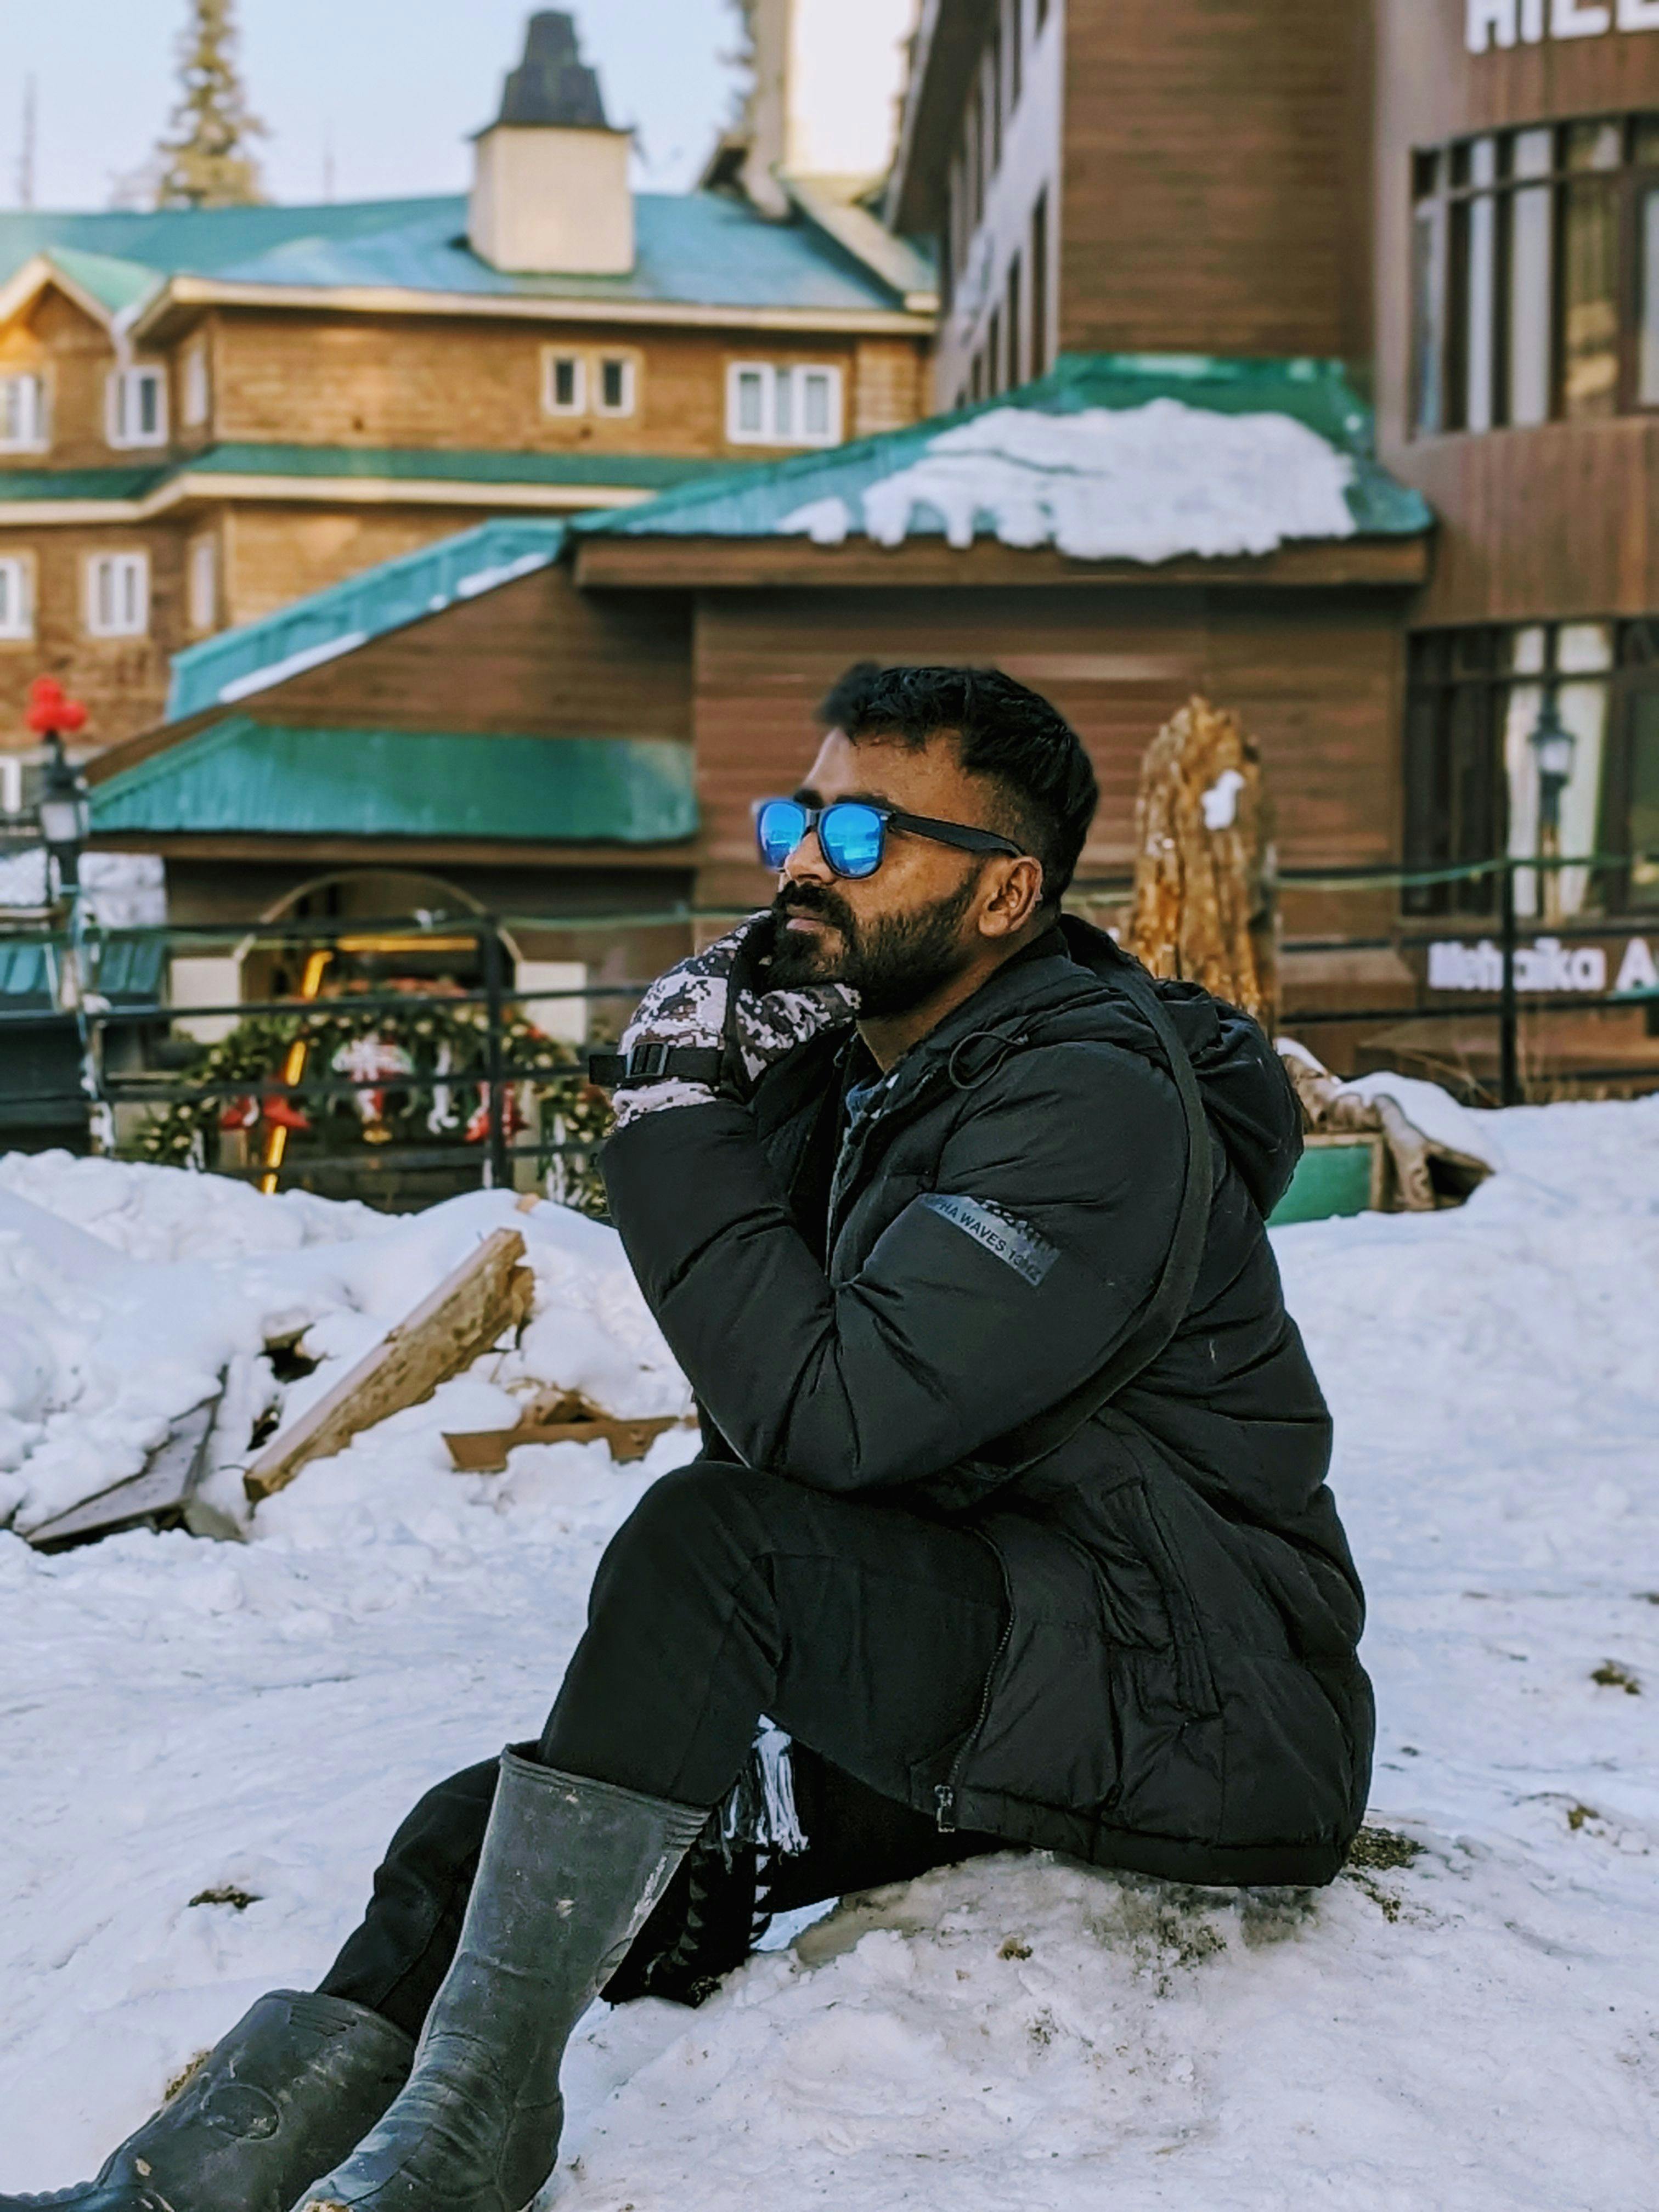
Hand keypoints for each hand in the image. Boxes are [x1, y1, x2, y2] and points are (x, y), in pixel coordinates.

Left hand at [611, 913, 854, 1125]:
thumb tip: (852, 994)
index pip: (752, 932)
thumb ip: (815, 1009)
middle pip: (724, 959)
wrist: (670, 1092)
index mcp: (719, 960)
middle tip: (771, 979)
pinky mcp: (644, 1023)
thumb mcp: (778, 1030)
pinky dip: (696, 1016)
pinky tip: (708, 1036)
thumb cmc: (727, 1053)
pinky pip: (678, 1010)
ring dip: (720, 994)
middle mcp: (685, 969)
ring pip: (699, 985)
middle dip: (748, 967)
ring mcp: (661, 996)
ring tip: (740, 1013)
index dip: (772, 932)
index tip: (785, 934)